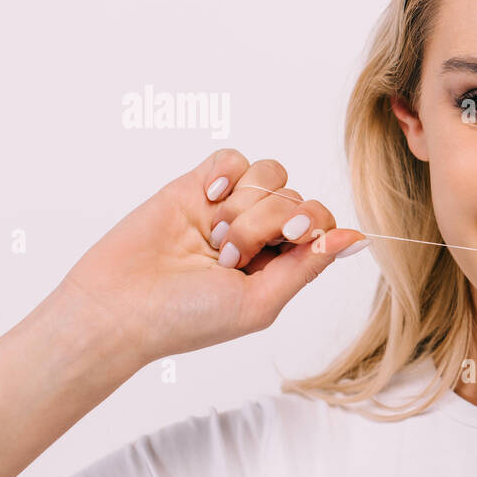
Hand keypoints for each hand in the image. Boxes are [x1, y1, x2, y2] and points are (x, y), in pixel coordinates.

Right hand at [55, 148, 366, 367]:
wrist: (118, 307)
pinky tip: (208, 200)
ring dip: (246, 203)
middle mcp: (262, 233)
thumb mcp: (260, 301)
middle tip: (230, 256)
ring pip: (270, 174)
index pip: (321, 223)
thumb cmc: (187, 318)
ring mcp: (229, 208)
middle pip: (295, 198)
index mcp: (282, 263)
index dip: (311, 223)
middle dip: (267, 223)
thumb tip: (358, 238)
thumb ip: (308, 266)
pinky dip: (227, 174)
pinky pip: (233, 158)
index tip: (289, 238)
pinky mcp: (196, 187)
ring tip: (214, 237)